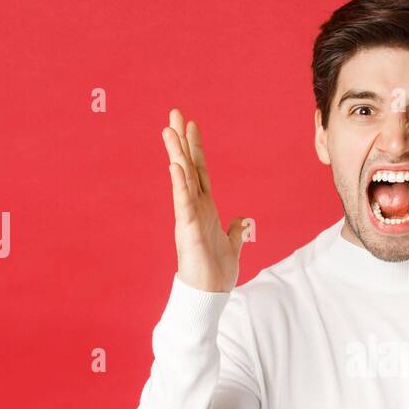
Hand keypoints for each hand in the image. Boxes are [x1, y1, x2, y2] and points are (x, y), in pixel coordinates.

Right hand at [162, 109, 245, 292]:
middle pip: (187, 167)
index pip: (199, 172)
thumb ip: (235, 231)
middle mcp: (195, 208)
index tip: (191, 124)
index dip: (195, 148)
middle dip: (181, 140)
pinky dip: (180, 185)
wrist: (209, 295)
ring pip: (182, 179)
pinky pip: (183, 204)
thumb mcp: (232, 246)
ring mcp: (189, 217)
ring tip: (168, 130)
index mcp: (205, 208)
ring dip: (176, 154)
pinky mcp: (189, 230)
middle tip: (174, 113)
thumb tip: (241, 220)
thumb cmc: (216, 273)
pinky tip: (175, 167)